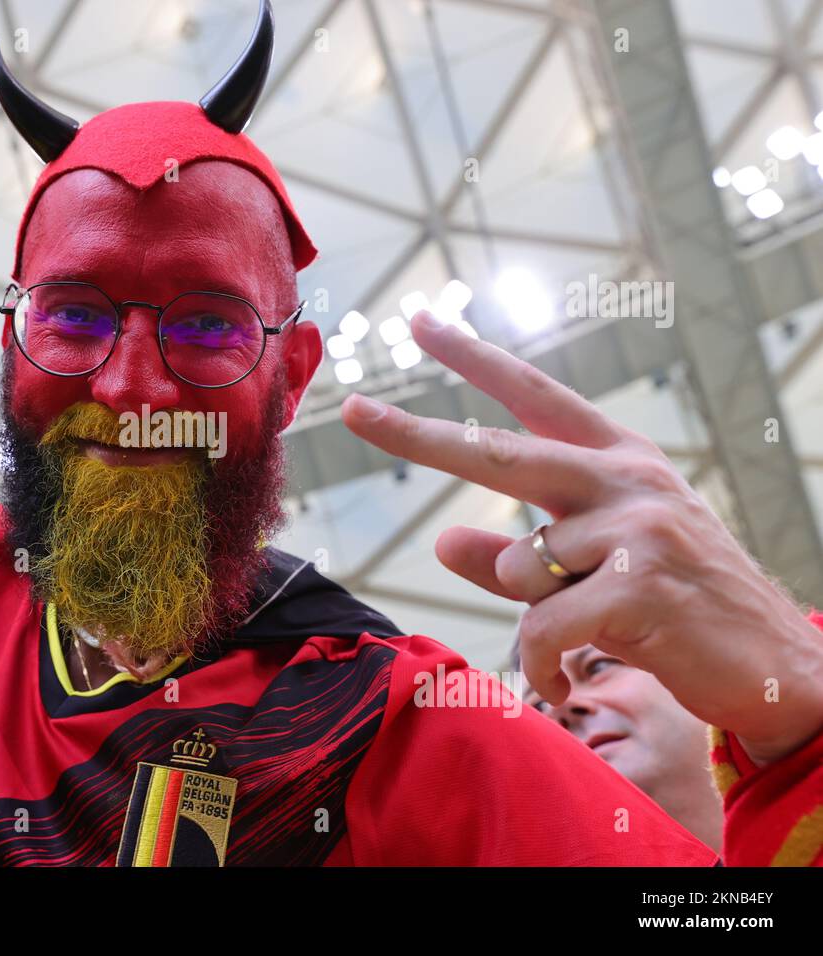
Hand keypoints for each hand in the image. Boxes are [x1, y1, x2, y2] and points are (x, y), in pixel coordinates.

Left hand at [342, 312, 822, 765]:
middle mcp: (626, 478)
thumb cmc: (678, 612)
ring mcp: (637, 525)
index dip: (474, 357)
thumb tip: (442, 540)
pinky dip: (539, 662)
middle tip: (354, 409)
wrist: (777, 669)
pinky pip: (540, 625)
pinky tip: (563, 680)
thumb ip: (513, 558)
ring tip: (581, 644)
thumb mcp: (592, 572)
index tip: (419, 322)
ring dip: (531, 619)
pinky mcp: (639, 583)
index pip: (535, 397)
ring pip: (517, 568)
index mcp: (618, 461)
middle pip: (499, 453)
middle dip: (419, 435)